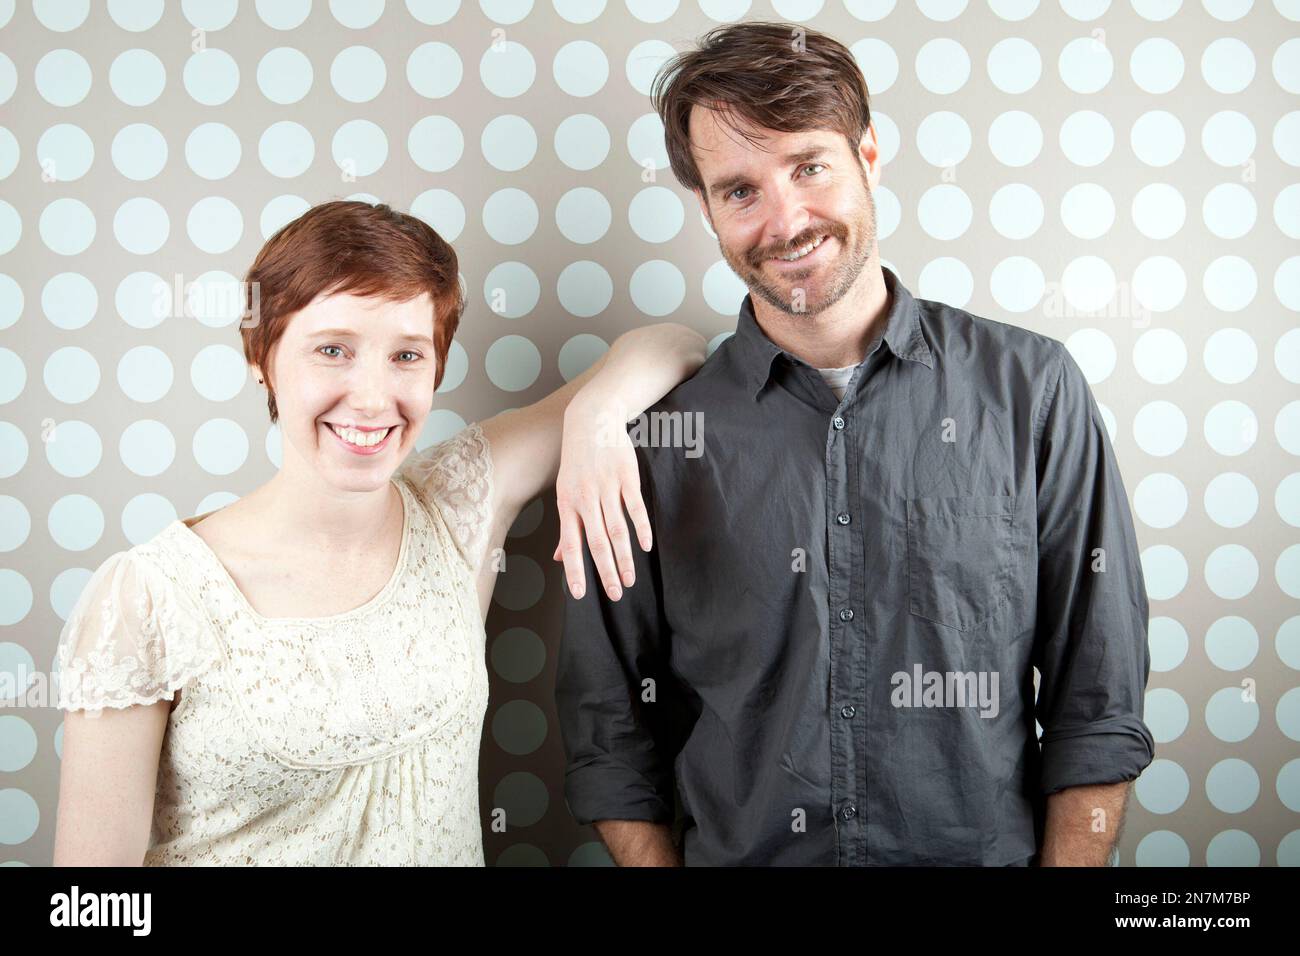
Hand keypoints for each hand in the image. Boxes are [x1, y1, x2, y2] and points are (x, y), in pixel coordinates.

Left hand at [552, 399, 651, 600]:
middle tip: (615, 594)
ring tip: (630, 579)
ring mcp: (607, 488)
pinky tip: (645, 547)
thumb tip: (559, 557)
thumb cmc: (577, 461)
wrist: (592, 421)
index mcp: (568, 504)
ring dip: (625, 557)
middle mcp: (586, 498)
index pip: (571, 544)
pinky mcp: (627, 477)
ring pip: (617, 530)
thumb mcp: (565, 491)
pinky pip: (635, 508)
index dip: (575, 569)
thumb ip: (567, 527)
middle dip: (606, 571)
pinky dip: (641, 528)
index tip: (579, 594)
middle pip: (597, 542)